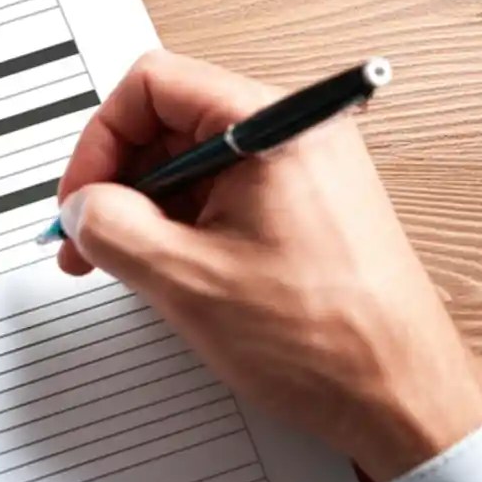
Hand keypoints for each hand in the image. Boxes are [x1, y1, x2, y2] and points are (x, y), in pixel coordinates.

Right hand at [56, 50, 481, 481]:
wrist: (401, 396)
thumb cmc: (325, 339)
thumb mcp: (185, 279)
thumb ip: (111, 227)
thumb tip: (81, 207)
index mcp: (272, 125)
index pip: (153, 85)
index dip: (101, 141)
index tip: (82, 195)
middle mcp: (294, 130)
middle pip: (170, 120)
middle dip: (117, 178)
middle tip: (88, 232)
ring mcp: (303, 165)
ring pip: (191, 158)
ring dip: (145, 206)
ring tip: (122, 260)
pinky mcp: (305, 201)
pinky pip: (222, 188)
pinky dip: (181, 222)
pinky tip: (163, 266)